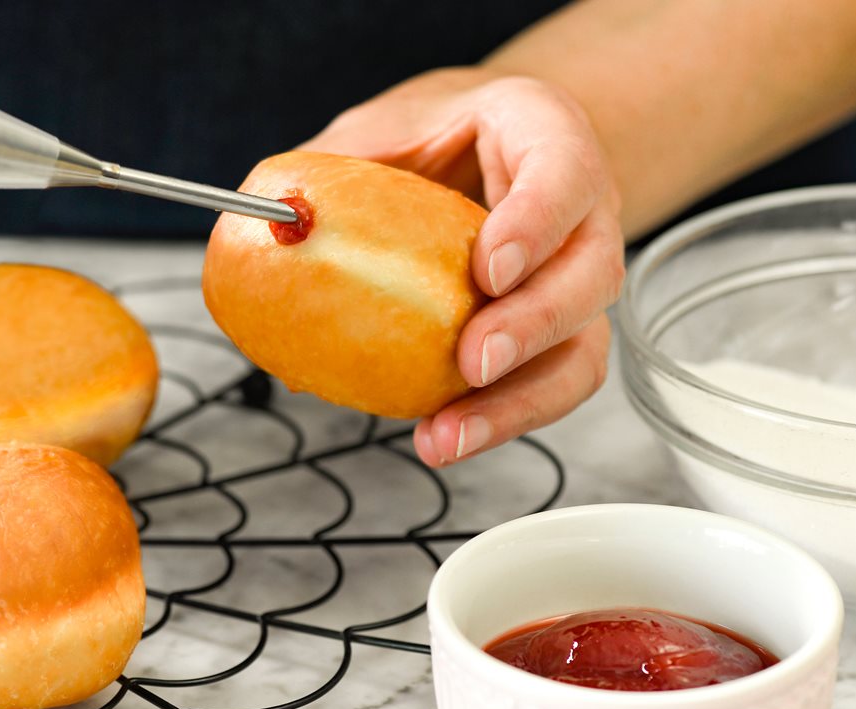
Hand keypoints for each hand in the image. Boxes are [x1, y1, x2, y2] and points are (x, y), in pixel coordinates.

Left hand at [301, 67, 623, 466]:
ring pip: (582, 346)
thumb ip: (331, 166)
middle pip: (591, 273)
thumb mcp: (380, 125)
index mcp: (545, 134)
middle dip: (531, 327)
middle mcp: (584, 209)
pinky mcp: (562, 333)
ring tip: (448, 435)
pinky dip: (503, 418)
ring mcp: (580, 277)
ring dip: (519, 401)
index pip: (565, 172)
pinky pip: (553, 385)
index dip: (535, 224)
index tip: (486, 271)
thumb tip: (263, 227)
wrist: (479, 144)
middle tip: (471, 365)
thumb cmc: (433, 133)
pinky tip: (446, 435)